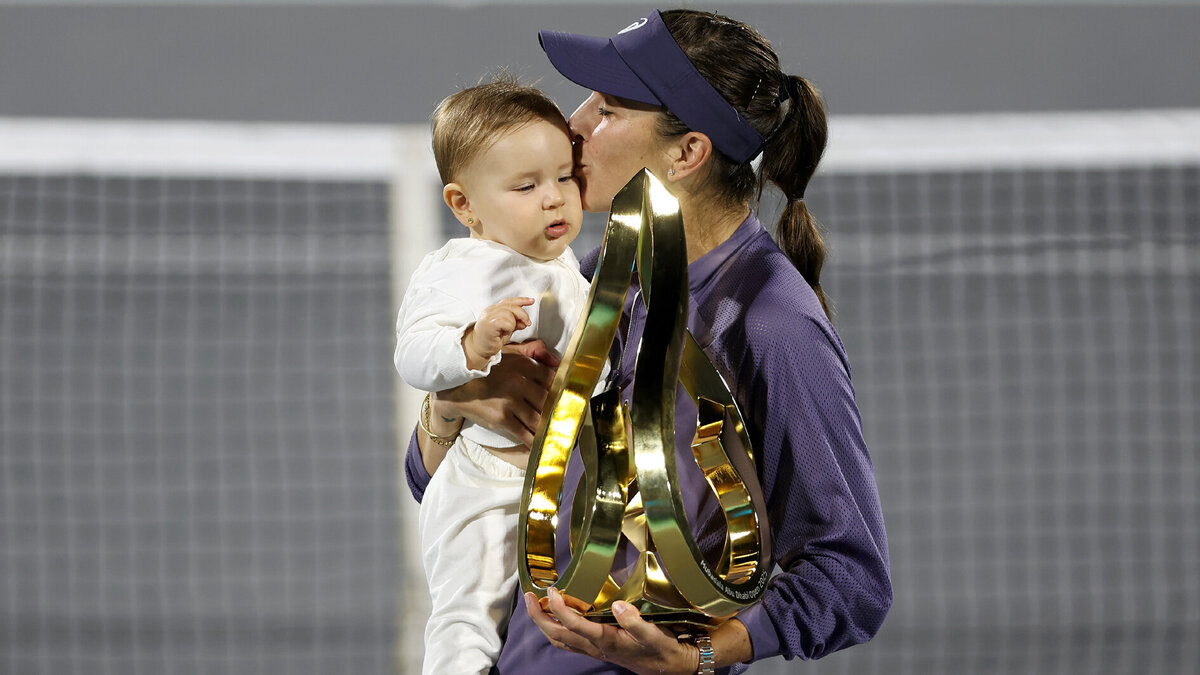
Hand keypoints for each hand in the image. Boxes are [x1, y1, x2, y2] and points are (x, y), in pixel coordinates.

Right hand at [433, 341, 557, 446]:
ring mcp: (510, 401)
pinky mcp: (501, 418)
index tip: (571, 399)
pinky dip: (533, 440)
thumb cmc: (486, 370)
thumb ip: (533, 352)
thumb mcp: (508, 354)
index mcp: (523, 365)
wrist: (457, 387)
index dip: (563, 390)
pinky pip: (523, 432)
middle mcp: (519, 381)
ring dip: (547, 428)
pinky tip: (539, 445)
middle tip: (567, 421)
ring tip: (556, 434)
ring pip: (538, 418)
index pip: (552, 378)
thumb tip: (559, 362)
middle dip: (558, 412)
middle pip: (548, 400)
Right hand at [463, 297, 533, 369]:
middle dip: (522, 314)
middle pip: (511, 306)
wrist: (478, 349)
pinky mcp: (488, 324)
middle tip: (527, 323)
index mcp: (494, 310)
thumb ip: (515, 323)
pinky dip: (509, 327)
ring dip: (513, 324)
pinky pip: (505, 321)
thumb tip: (525, 321)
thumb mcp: (506, 330)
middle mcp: (490, 311)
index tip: (531, 301)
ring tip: (508, 331)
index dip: (521, 300)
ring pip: (509, 313)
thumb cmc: (490, 340)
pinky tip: (504, 332)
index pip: (509, 301)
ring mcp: (488, 316)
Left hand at [523, 589, 699, 674]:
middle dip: (539, 617)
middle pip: (557, 635)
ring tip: (534, 604)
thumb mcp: (654, 634)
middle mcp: (595, 647)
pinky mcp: (596, 648)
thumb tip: (617, 605)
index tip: (551, 591)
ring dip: (543, 624)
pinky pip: (567, 642)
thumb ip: (635, 621)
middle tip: (528, 597)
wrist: (668, 667)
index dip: (559, 608)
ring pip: (559, 640)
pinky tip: (553, 619)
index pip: (574, 625)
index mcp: (606, 640)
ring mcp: (593, 649)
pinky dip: (555, 630)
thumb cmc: (661, 649)